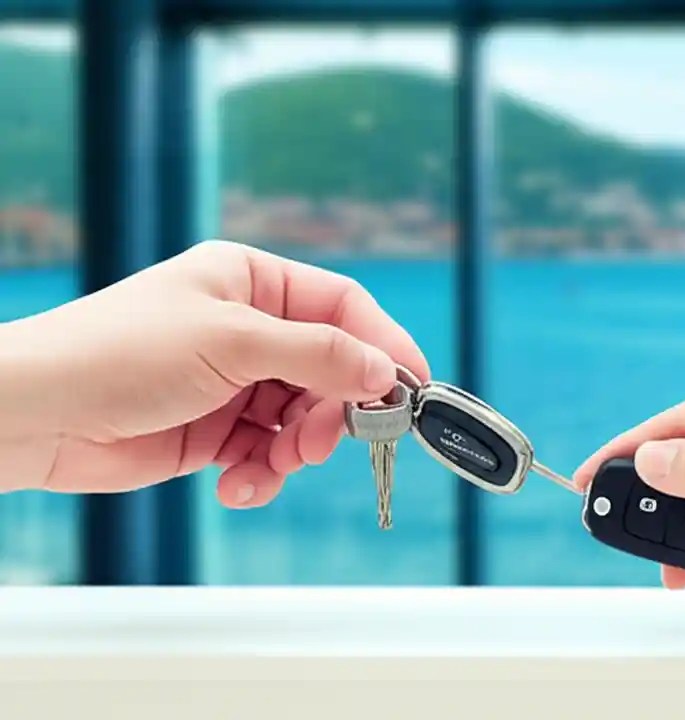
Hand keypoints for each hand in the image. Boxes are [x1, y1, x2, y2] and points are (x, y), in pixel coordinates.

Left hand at [0, 240, 428, 507]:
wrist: (34, 415)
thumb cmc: (118, 354)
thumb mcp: (232, 342)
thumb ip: (318, 355)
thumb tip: (386, 371)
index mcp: (251, 282)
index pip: (342, 307)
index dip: (381, 345)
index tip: (411, 387)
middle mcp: (247, 329)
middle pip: (330, 370)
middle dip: (331, 411)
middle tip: (321, 442)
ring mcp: (232, 382)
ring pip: (302, 419)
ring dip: (296, 450)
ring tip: (273, 466)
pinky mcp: (213, 431)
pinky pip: (265, 455)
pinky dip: (262, 475)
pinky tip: (237, 485)